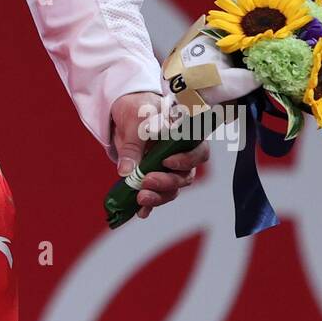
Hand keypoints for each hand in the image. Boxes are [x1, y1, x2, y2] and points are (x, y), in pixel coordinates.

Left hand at [110, 90, 209, 219]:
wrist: (122, 112)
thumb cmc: (137, 109)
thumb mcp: (134, 121)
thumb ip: (132, 146)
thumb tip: (128, 171)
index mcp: (184, 135)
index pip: (199, 151)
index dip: (188, 160)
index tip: (168, 161)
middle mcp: (180, 155)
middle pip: (185, 176)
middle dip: (168, 182)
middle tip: (147, 181)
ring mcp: (167, 169)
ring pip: (172, 189)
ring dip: (158, 196)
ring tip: (141, 197)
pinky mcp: (153, 178)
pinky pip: (156, 195)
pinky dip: (149, 205)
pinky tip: (140, 211)